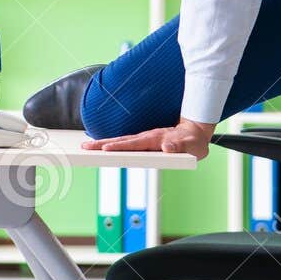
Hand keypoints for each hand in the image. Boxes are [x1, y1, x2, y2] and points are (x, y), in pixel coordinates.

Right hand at [80, 118, 214, 160]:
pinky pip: (125, 142)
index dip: (120, 146)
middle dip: (102, 143)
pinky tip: (100, 146)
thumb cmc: (193, 141)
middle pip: (122, 140)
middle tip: (85, 147)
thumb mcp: (192, 147)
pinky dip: (111, 143)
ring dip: (103, 143)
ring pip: (121, 140)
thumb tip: (167, 148)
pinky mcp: (143, 141)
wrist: (195, 131)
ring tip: (86, 146)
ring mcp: (144, 138)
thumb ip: (180, 147)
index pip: (134, 143)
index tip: (105, 148)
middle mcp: (147, 137)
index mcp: (156, 139)